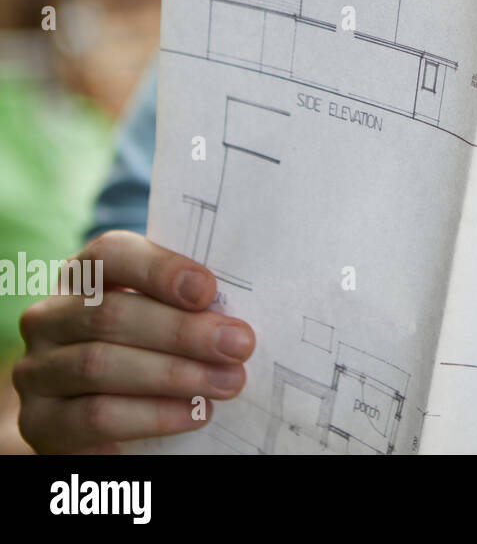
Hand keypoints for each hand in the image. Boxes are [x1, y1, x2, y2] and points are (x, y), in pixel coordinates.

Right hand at [14, 230, 255, 452]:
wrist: (99, 413)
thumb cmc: (148, 347)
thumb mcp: (164, 315)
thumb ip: (190, 306)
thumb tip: (237, 317)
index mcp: (83, 276)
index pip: (111, 255)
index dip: (159, 270)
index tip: (208, 291)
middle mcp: (49, 318)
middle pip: (111, 315)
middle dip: (183, 332)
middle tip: (238, 345)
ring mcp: (38, 370)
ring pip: (101, 365)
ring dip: (174, 375)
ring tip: (227, 382)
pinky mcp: (41, 421)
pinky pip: (96, 417)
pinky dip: (152, 415)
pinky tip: (193, 414)